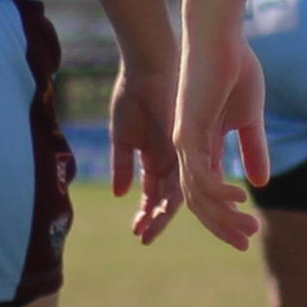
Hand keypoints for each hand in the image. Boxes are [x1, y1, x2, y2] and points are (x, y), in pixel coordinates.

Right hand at [107, 64, 183, 243]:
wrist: (149, 66)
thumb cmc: (134, 94)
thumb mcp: (123, 136)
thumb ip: (122, 165)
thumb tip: (118, 194)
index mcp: (157, 158)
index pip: (153, 194)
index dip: (146, 213)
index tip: (136, 232)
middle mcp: (172, 160)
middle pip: (167, 199)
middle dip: (156, 220)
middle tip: (145, 240)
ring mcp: (181, 153)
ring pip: (178, 193)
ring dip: (164, 214)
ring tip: (150, 230)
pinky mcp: (188, 144)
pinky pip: (187, 176)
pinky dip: (175, 195)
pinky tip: (162, 210)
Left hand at [175, 36, 268, 257]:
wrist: (220, 38)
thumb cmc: (235, 69)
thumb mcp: (250, 117)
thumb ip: (252, 149)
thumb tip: (260, 182)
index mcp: (202, 147)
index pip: (209, 193)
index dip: (227, 217)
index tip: (247, 236)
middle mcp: (188, 150)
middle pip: (200, 202)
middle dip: (222, 226)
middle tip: (245, 243)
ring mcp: (184, 142)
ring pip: (198, 194)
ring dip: (222, 215)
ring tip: (247, 227)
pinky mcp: (186, 132)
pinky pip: (199, 173)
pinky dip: (218, 191)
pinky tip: (240, 197)